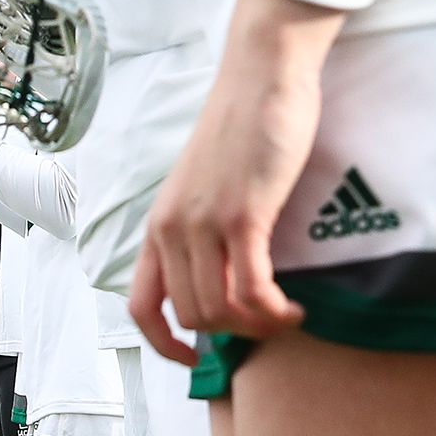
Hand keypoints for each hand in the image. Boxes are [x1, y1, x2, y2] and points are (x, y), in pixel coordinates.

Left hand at [134, 0, 337, 360]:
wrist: (262, 76)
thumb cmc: (243, 128)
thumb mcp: (205, 188)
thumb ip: (202, 230)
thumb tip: (222, 278)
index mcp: (158, 227)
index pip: (141, 306)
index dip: (163, 344)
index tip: (193, 359)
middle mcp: (172, 230)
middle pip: (192, 316)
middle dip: (233, 333)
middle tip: (268, 323)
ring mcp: (204, 224)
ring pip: (221, 310)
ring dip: (259, 326)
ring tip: (287, 315)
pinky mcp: (242, 216)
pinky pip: (252, 289)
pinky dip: (274, 311)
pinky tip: (294, 307)